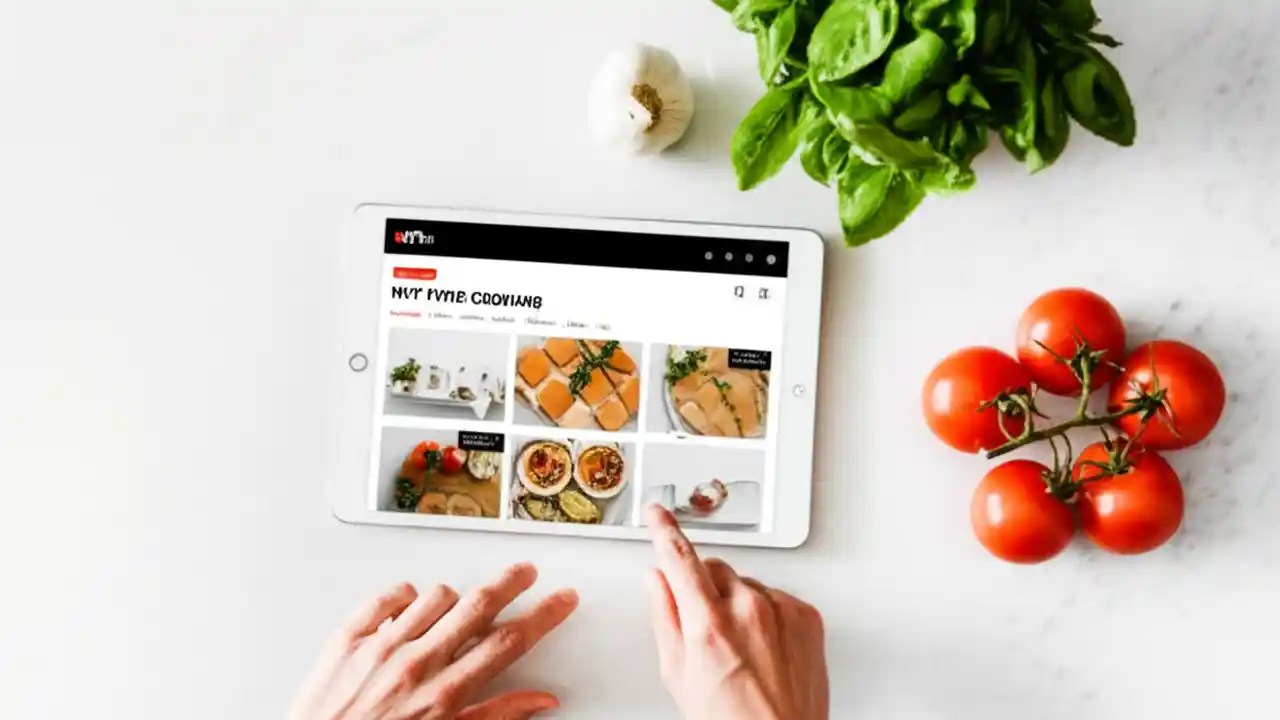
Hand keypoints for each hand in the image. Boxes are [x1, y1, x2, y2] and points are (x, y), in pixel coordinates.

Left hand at [289, 563, 576, 719]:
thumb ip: (496, 716)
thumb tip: (540, 701)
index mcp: (444, 696)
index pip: (508, 643)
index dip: (543, 616)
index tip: (562, 600)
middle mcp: (415, 665)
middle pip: (478, 606)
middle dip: (511, 583)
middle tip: (526, 572)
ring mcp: (378, 648)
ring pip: (435, 596)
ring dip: (453, 599)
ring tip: (457, 611)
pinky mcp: (346, 640)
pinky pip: (385, 599)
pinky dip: (402, 598)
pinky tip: (410, 609)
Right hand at [644, 505, 828, 719]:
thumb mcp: (678, 674)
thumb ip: (664, 617)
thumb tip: (656, 580)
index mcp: (708, 623)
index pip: (679, 557)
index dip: (663, 529)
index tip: (657, 513)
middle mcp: (747, 609)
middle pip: (714, 568)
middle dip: (703, 586)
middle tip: (704, 625)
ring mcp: (782, 610)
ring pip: (746, 582)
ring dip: (737, 601)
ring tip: (739, 646)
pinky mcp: (807, 615)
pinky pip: (776, 597)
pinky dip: (766, 612)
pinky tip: (763, 646)